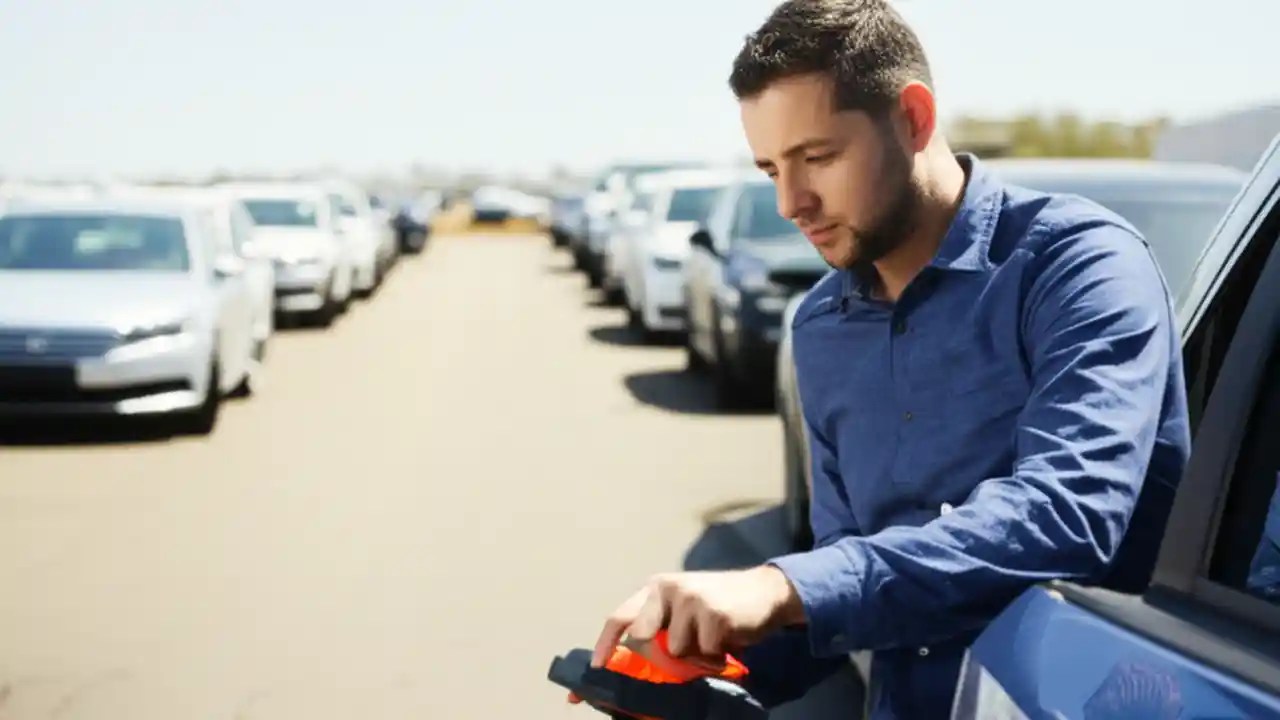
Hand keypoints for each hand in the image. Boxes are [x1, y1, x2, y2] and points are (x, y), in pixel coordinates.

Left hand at [590, 566, 804, 667]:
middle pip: (642, 637)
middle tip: (687, 653)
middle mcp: (668, 588)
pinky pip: (704, 652)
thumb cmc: (720, 605)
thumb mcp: (684, 609)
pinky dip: (716, 655)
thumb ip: (660, 627)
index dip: (605, 643)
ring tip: (713, 639)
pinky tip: (728, 639)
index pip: (620, 616)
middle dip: (659, 654)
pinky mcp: (713, 613)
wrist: (766, 592)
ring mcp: (690, 599)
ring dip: (695, 654)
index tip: (596, 668)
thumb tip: (635, 660)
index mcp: (656, 587)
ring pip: (675, 650)